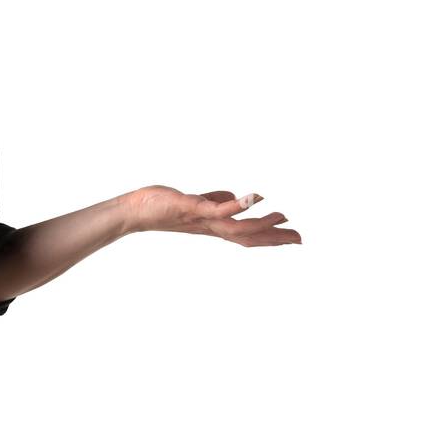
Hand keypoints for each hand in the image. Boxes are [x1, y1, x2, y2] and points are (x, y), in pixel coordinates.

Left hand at [123, 186, 301, 245]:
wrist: (135, 211)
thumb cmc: (163, 206)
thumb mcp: (197, 202)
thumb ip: (217, 200)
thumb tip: (236, 197)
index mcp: (214, 226)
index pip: (248, 235)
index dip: (271, 238)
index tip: (295, 238)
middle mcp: (211, 227)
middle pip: (248, 237)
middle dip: (274, 238)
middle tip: (300, 238)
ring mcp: (202, 219)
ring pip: (237, 226)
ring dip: (261, 223)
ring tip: (282, 215)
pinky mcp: (191, 207)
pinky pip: (217, 207)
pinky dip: (237, 203)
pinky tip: (255, 196)